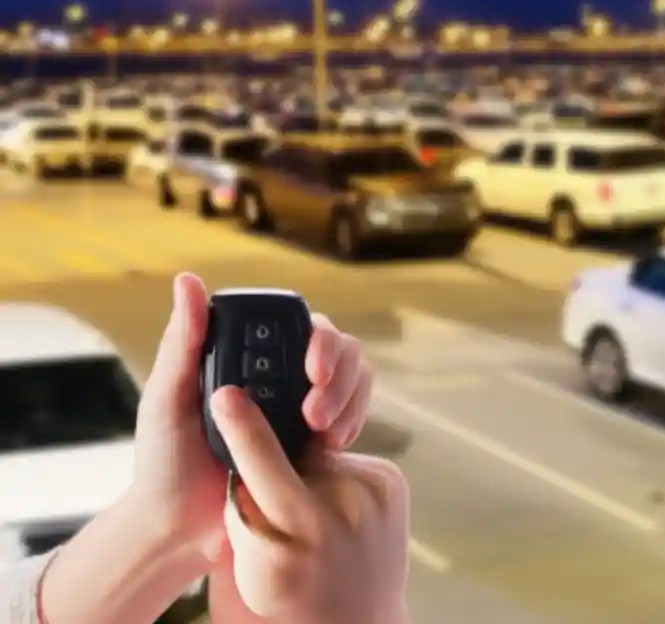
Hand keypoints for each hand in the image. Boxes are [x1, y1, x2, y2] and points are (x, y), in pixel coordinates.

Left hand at [131, 273, 372, 560]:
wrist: (180, 530)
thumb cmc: (163, 462)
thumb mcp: (166, 397)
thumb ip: (183, 341)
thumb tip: (187, 280)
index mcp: (247, 357)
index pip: (301, 325)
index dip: (319, 340)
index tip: (312, 368)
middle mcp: (280, 374)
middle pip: (339, 349)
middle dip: (340, 376)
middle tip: (315, 413)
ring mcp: (302, 406)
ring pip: (355, 379)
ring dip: (351, 399)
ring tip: (325, 434)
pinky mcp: (316, 441)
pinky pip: (354, 417)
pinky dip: (354, 423)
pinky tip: (335, 445)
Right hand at [208, 387, 409, 623]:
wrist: (357, 620)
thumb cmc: (289, 596)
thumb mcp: (250, 567)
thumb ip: (244, 512)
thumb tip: (242, 457)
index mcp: (294, 532)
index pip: (260, 462)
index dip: (241, 426)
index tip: (226, 395)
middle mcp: (340, 510)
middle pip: (292, 455)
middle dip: (275, 462)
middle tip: (272, 482)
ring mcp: (374, 494)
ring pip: (321, 458)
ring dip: (309, 473)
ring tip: (311, 513)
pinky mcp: (392, 483)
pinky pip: (348, 463)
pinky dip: (335, 478)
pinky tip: (335, 507)